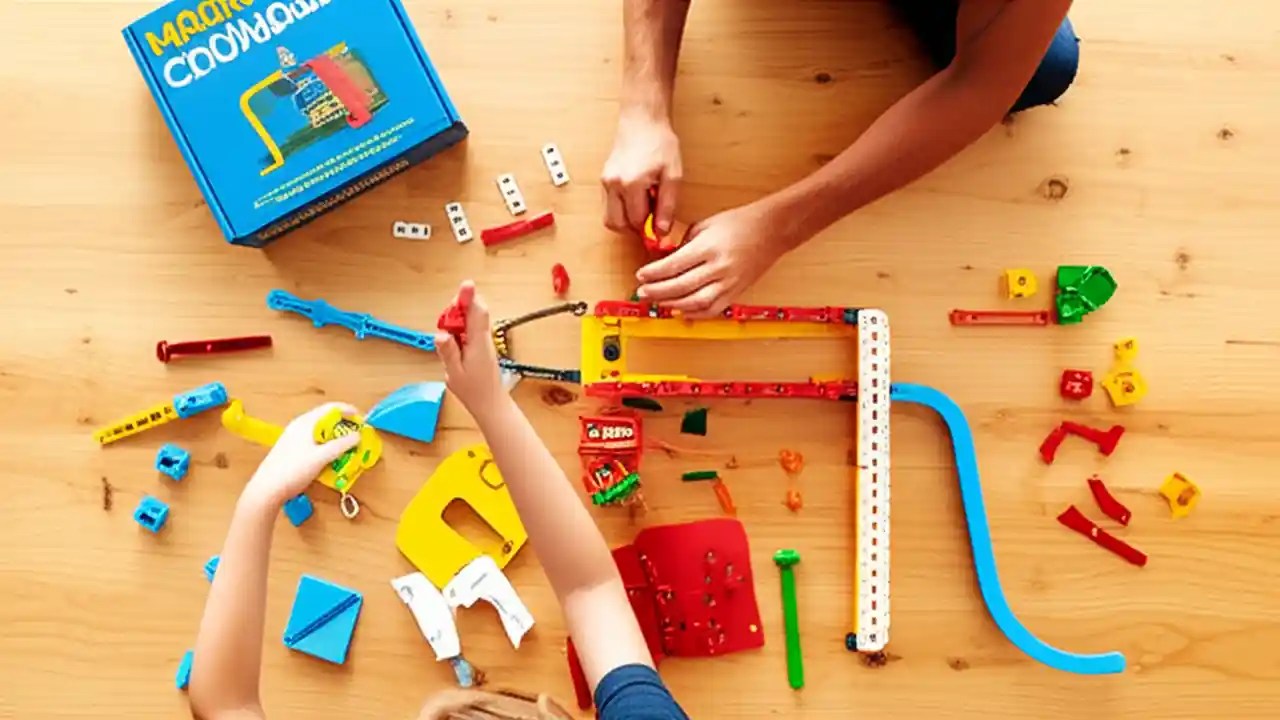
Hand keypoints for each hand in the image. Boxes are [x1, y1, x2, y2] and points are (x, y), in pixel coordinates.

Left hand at [245, 402, 361, 505]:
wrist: (267, 489)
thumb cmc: (292, 470)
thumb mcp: (321, 457)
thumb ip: (341, 445)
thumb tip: (357, 436)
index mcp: (305, 423)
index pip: (331, 408)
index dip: (348, 410)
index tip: (361, 419)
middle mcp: (299, 426)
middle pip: (326, 419)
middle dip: (343, 425)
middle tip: (356, 435)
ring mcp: (294, 438)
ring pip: (320, 431)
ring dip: (335, 437)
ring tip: (347, 447)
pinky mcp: (292, 449)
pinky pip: (313, 441)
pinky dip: (326, 445)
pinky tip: (330, 457)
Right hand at [436, 281, 506, 420]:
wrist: (491, 403)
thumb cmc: (474, 391)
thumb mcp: (455, 374)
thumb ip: (447, 353)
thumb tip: (440, 334)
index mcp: (477, 343)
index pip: (475, 314)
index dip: (469, 298)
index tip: (466, 285)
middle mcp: (483, 338)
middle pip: (474, 311)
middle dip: (459, 307)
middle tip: (447, 320)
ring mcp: (483, 340)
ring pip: (472, 318)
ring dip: (459, 319)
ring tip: (450, 337)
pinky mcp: (481, 345)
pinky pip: (471, 328)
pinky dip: (461, 328)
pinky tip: (454, 342)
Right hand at [601, 111, 681, 235]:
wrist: (643, 119)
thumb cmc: (660, 143)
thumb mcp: (673, 176)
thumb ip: (667, 206)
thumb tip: (662, 231)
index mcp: (631, 184)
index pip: (636, 222)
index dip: (650, 230)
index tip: (660, 231)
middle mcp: (613, 184)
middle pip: (617, 225)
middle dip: (634, 229)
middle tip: (651, 221)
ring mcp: (605, 182)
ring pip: (610, 218)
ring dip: (626, 221)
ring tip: (644, 207)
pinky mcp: (604, 179)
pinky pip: (609, 205)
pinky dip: (621, 209)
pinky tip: (637, 197)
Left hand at [635, 201, 790, 317]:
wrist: (772, 231)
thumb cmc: (739, 223)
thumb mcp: (705, 225)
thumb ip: (684, 243)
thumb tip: (664, 260)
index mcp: (709, 247)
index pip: (674, 265)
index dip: (654, 273)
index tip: (640, 275)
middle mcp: (719, 268)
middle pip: (681, 286)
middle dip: (658, 291)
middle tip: (642, 292)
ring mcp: (729, 283)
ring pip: (696, 302)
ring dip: (673, 304)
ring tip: (657, 301)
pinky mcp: (736, 292)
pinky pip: (713, 310)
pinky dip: (694, 313)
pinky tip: (680, 310)